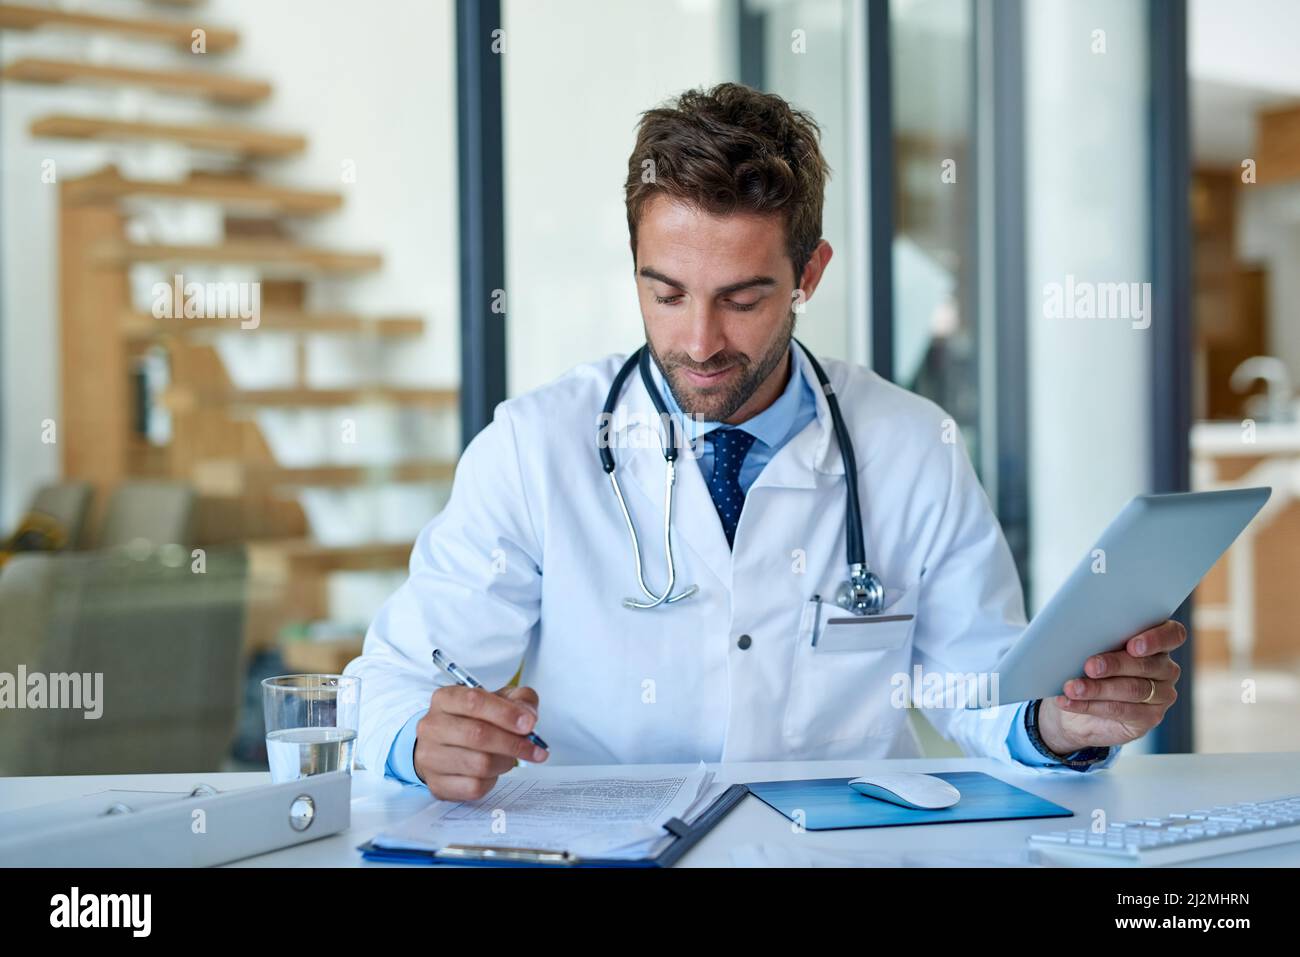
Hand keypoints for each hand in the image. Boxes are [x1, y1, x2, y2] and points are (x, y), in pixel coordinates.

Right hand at [413, 684, 546, 800]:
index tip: (529, 724)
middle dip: (513, 743)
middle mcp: (432, 726)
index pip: (474, 701)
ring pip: (479, 764)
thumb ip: (519, 700)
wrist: (446, 746)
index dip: (506, 713)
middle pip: (477, 735)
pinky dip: (492, 781)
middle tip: (536, 749)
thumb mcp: (499, 700)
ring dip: (505, 762)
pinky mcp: (437, 784)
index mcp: (445, 699)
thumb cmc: (475, 720)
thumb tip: (528, 717)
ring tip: (510, 757)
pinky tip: (493, 772)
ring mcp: (430, 757)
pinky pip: (474, 787)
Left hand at [1037, 620, 1184, 755]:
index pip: (1172, 634)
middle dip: (1115, 665)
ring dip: (1097, 688)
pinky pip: (1121, 711)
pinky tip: (1070, 701)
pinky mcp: (1149, 717)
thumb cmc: (1087, 667)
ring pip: (1132, 689)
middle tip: (1090, 667)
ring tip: (1072, 688)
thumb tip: (1078, 635)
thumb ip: (1097, 640)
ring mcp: (1161, 694)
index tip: (1133, 646)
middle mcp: (1164, 668)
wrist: (1076, 703)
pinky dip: (1090, 705)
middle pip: (1146, 664)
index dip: (1156, 639)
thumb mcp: (1091, 649)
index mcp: (1156, 641)